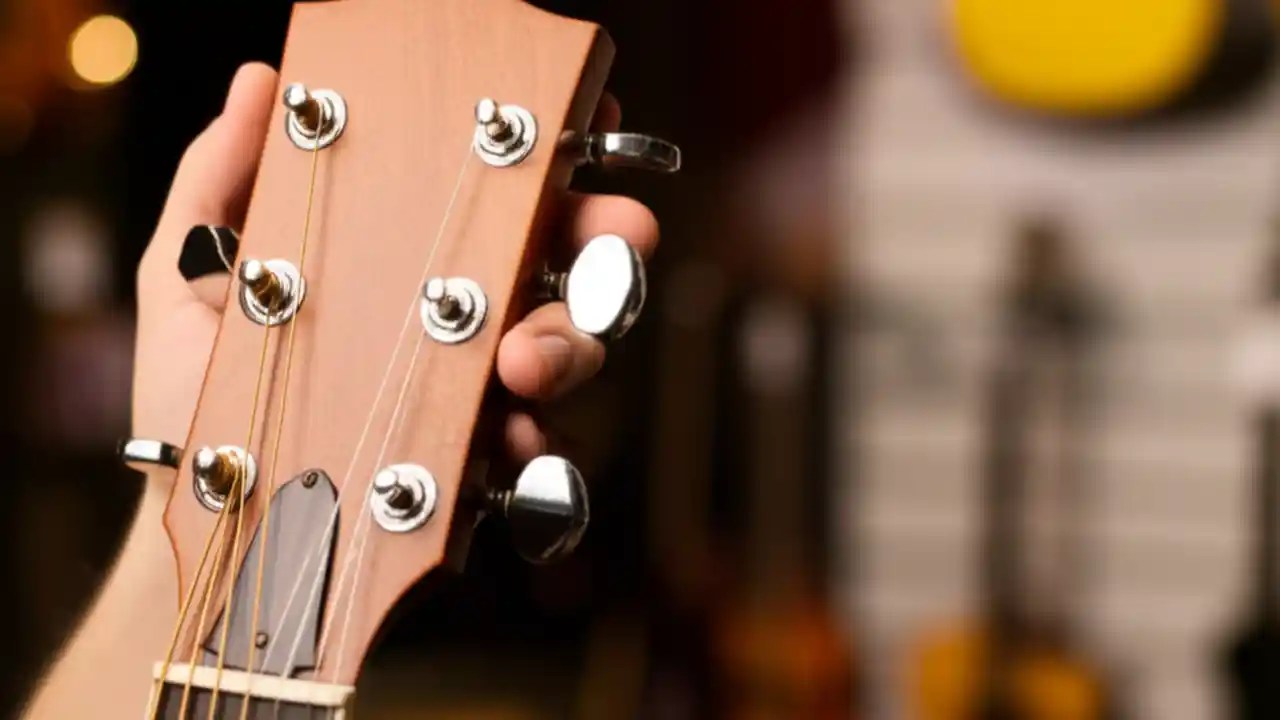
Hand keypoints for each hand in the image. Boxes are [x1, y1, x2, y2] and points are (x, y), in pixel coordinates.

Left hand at [133, 63, 657, 466]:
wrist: (206, 520)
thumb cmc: (194, 402)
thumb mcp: (184, 277)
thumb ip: (217, 179)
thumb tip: (262, 82)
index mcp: (404, 267)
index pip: (494, 205)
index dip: (547, 167)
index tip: (578, 134)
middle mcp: (454, 326)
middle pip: (561, 273)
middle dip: (604, 247)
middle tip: (622, 230)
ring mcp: (475, 397)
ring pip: (567, 354)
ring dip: (566, 347)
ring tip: (524, 362)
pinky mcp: (483, 471)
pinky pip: (546, 449)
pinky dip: (539, 441)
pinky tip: (509, 437)